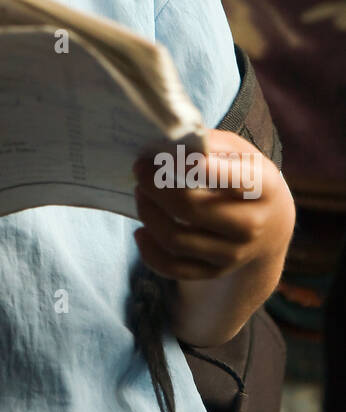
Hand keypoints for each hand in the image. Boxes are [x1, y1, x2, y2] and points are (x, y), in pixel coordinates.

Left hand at [131, 129, 294, 280]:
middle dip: (155, 188)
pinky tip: (141, 230)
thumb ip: (210, 143)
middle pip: (191, 209)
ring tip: (141, 193)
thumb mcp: (240, 152)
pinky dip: (149, 251)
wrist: (271, 224)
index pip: (228, 177)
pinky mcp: (215, 271)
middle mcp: (252, 224)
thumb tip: (170, 141)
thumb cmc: (245, 176)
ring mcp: (234, 253)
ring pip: (176, 239)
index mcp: (263, 187)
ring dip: (148, 213)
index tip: (160, 156)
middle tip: (140, 170)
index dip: (189, 165)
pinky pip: (173, 268)